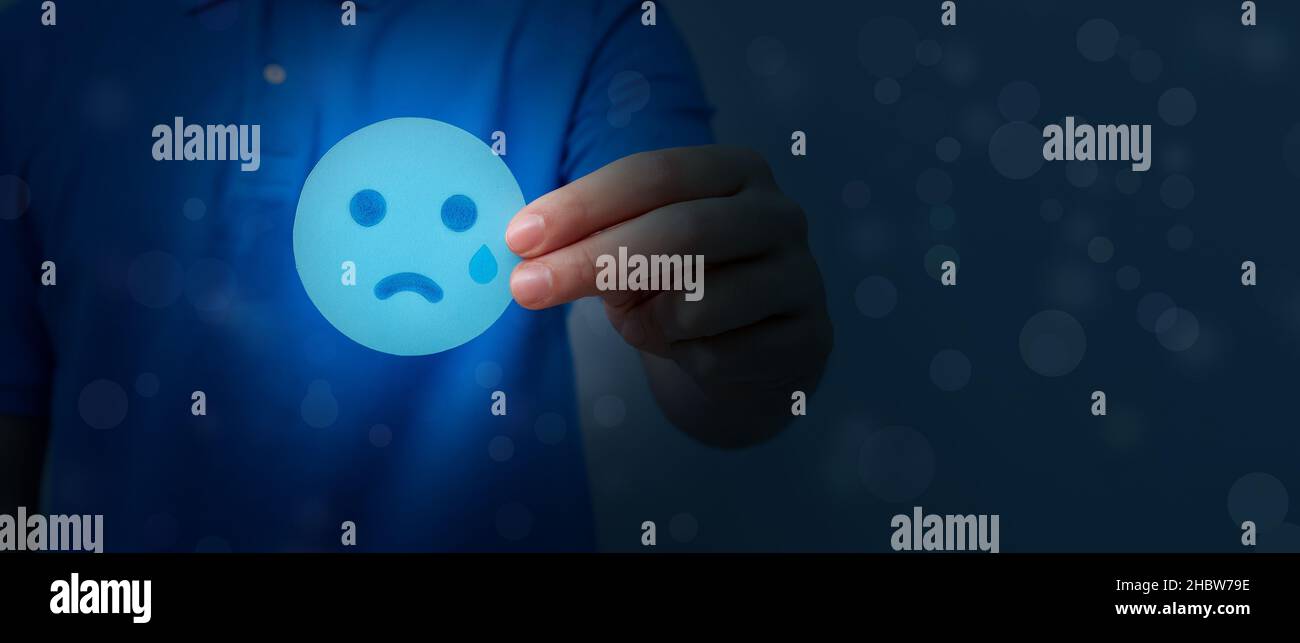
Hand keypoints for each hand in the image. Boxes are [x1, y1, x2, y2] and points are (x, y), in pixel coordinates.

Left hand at [505, 145, 831, 446]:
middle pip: (679, 230)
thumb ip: (593, 241)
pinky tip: (697, 351)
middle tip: (525, 289)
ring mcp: (801, 276)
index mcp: (735, 170)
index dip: (582, 204)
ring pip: (698, 302)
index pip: (653, 174)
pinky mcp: (806, 337)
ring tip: (651, 324)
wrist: (755, 354)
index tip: (519, 238)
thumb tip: (526, 252)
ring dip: (647, 322)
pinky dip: (682, 358)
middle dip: (590, 262)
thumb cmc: (681, 286)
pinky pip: (717, 355)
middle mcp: (778, 213)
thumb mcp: (634, 252)